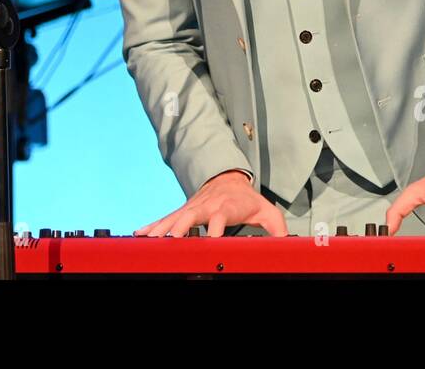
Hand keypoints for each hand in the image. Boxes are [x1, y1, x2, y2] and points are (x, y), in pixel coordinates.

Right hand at [135, 170, 286, 237]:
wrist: (228, 179)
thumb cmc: (246, 199)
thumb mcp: (266, 210)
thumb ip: (276, 227)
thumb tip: (284, 244)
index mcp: (227, 206)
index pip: (220, 216)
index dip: (216, 227)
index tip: (211, 239)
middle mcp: (206, 205)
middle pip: (191, 215)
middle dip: (181, 227)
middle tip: (173, 240)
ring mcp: (192, 208)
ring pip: (174, 217)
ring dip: (162, 228)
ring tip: (149, 240)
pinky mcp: (183, 211)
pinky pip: (166, 219)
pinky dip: (153, 226)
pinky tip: (141, 235)